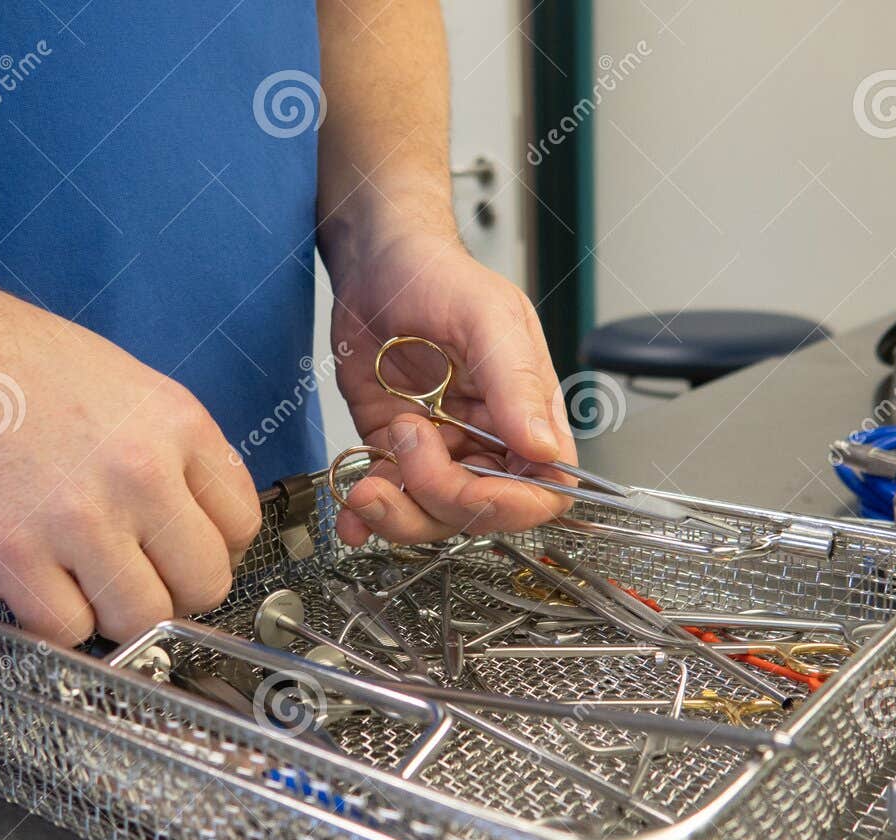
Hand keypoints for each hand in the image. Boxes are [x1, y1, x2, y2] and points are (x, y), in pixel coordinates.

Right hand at [0, 284, 260, 644]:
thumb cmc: (9, 361)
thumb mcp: (123, 383)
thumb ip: (170, 450)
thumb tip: (193, 521)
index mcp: (178, 424)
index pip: (241, 523)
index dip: (213, 548)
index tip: (179, 552)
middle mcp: (142, 474)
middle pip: (204, 583)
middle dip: (172, 591)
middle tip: (133, 577)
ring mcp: (80, 519)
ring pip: (142, 617)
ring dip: (115, 613)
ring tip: (79, 581)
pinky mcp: (15, 557)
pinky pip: (69, 631)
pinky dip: (54, 621)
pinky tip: (34, 585)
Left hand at [327, 229, 575, 546]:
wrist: (373, 263)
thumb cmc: (439, 275)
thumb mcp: (487, 318)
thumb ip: (517, 383)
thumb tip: (544, 446)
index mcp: (528, 413)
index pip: (544, 487)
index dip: (513, 503)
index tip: (474, 488)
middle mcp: (487, 440)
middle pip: (482, 512)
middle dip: (441, 497)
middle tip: (407, 440)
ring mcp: (440, 450)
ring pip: (432, 517)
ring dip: (398, 515)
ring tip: (368, 483)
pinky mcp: (393, 451)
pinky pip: (388, 500)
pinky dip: (365, 520)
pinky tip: (350, 517)